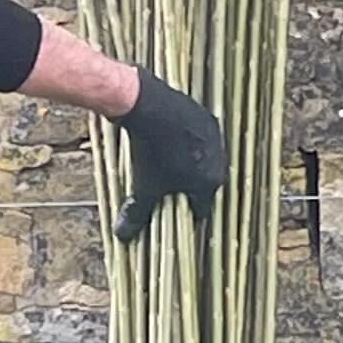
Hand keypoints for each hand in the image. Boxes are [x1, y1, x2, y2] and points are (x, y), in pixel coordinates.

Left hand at [115, 70, 227, 243]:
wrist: (149, 107)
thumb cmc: (151, 151)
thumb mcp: (144, 186)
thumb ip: (138, 213)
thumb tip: (123, 236)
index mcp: (210, 182)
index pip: (202, 208)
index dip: (186, 213)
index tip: (173, 213)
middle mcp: (219, 161)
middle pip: (205, 183)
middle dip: (189, 189)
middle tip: (168, 189)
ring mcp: (214, 137)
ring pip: (203, 160)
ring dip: (190, 165)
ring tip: (168, 164)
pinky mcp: (205, 118)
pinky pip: (198, 139)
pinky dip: (187, 144)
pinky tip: (168, 142)